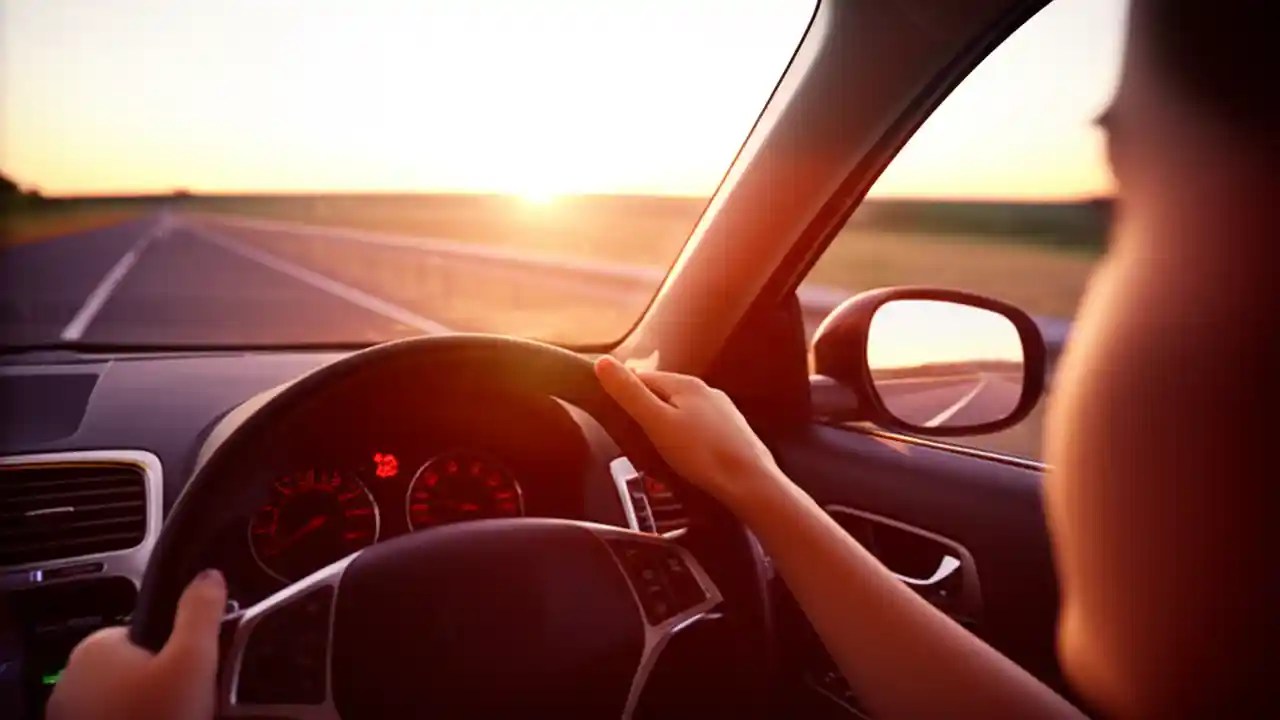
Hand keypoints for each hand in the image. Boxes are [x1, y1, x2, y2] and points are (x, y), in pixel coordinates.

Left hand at [47, 569, 226, 719]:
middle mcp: (70, 680)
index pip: (144, 633)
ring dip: (146, 710)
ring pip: (122, 701)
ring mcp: (68, 718)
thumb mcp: (195, 660)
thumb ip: (201, 611)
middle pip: (134, 668)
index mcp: (95, 648)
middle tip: (188, 704)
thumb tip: (209, 577)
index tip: (192, 673)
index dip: (175, 650)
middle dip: (159, 683)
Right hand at [595, 356, 785, 511]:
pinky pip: (699, 427)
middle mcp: (706, 390)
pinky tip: (684, 455)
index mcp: (686, 384)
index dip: (623, 392)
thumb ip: (630, 394)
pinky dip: (685, 436)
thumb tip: (602, 362)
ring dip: (666, 423)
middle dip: (645, 409)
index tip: (609, 411)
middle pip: (664, 393)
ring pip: (683, 410)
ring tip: (654, 448)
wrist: (750, 483)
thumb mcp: (657, 423)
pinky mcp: (732, 431)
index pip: (642, 377)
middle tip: (629, 435)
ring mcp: (722, 410)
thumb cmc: (701, 454)